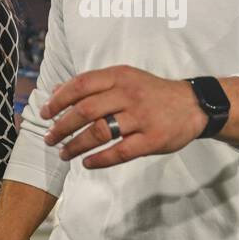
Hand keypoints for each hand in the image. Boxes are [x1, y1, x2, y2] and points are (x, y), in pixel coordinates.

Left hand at [40, 65, 208, 168]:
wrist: (193, 105)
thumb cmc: (152, 93)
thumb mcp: (125, 78)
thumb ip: (94, 84)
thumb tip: (58, 92)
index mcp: (120, 76)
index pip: (81, 85)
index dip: (58, 100)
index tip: (45, 113)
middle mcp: (129, 94)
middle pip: (86, 110)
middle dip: (62, 126)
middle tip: (50, 138)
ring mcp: (141, 117)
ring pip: (100, 132)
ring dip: (76, 145)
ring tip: (64, 153)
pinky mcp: (152, 139)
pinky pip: (120, 152)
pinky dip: (99, 160)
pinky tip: (87, 163)